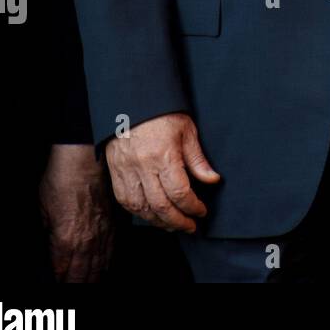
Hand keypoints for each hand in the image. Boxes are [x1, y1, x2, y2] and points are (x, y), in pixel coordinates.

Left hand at [38, 143, 113, 281]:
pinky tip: (105, 268)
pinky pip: (112, 250)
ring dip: (93, 278)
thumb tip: (50, 243)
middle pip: (83, 275)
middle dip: (76, 285)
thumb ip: (47, 232)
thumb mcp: (42, 210)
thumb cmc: (62, 179)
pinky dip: (107, 262)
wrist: (85, 160)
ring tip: (90, 284)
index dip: (58, 282)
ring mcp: (102, 232)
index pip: (61, 273)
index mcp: (64, 240)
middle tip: (73, 289)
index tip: (56, 285)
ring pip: (100, 266)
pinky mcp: (113, 222)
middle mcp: (86, 241)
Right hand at [104, 112, 220, 232]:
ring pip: (141, 208)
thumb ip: (198, 159)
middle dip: (178, 221)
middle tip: (191, 226)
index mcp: (163, 155)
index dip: (192, 207)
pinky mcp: (116, 173)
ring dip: (159, 221)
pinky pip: (126, 202)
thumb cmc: (163, 115)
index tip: (202, 211)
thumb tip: (213, 180)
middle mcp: (142, 167)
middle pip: (160, 206)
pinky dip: (140, 213)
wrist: (131, 104)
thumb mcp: (187, 131)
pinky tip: (153, 215)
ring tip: (174, 224)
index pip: (179, 192)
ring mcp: (126, 172)